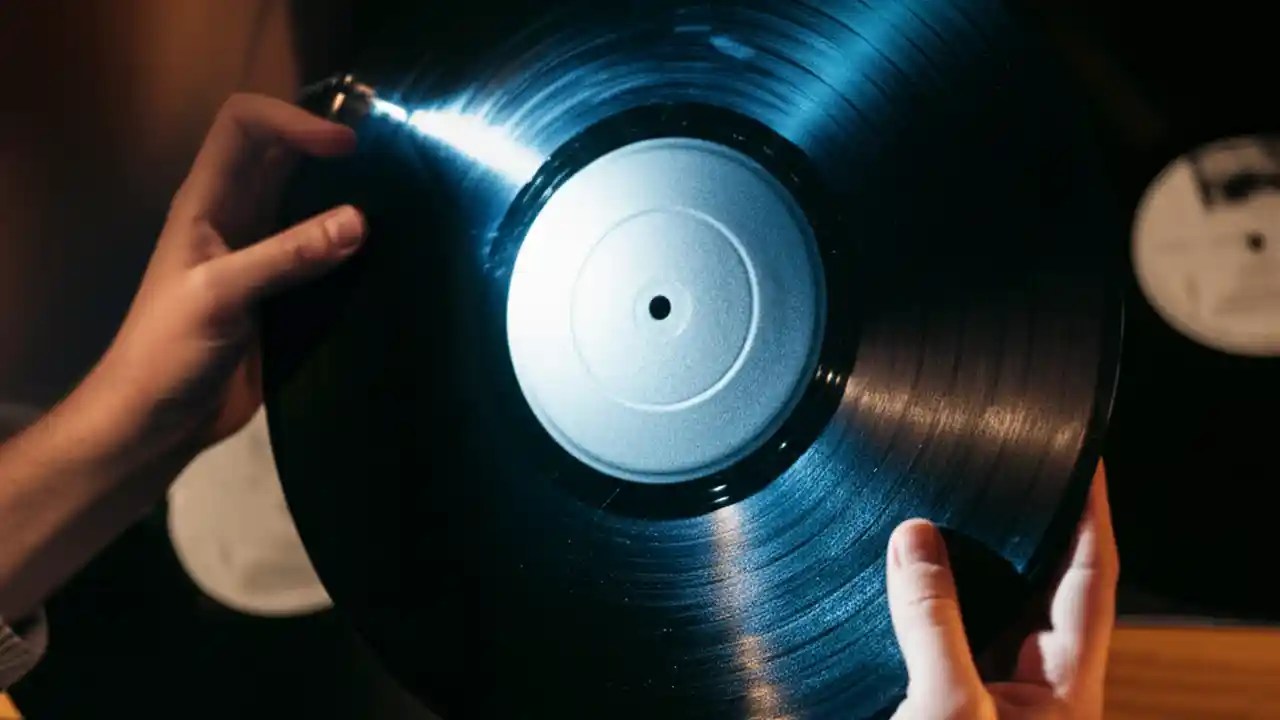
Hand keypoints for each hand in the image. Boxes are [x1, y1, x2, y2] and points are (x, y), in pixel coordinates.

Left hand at [91, 93, 366, 460]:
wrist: (157, 422)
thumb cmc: (167, 351)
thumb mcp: (221, 295)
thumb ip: (287, 256)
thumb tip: (360, 220)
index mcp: (207, 202)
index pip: (243, 125)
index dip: (292, 119)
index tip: (346, 147)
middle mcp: (238, 217)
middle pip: (285, 156)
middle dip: (331, 149)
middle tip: (391, 165)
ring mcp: (264, 256)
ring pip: (310, 204)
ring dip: (349, 198)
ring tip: (401, 206)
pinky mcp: (287, 295)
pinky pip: (326, 256)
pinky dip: (355, 249)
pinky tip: (388, 258)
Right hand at [886, 464, 1117, 718]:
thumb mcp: (947, 705)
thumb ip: (932, 621)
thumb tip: (915, 536)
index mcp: (1064, 690)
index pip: (1091, 580)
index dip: (1091, 517)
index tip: (1086, 461)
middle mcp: (1031, 691)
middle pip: (1039, 590)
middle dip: (1025, 529)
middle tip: (1008, 469)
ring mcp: (986, 699)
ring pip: (984, 612)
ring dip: (964, 562)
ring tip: (945, 505)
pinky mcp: (940, 706)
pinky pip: (938, 637)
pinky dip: (923, 599)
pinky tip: (901, 571)